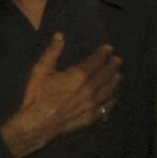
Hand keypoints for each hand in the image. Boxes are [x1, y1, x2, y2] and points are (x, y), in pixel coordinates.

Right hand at [0, 33, 122, 157]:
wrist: (38, 122)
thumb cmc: (37, 95)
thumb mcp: (40, 70)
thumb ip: (52, 52)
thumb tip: (60, 35)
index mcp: (77, 76)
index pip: (95, 62)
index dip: (103, 54)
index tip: (109, 48)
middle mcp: (88, 89)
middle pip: (105, 75)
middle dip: (112, 66)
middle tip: (118, 60)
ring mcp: (91, 104)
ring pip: (108, 91)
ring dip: (115, 82)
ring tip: (119, 76)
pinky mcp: (90, 117)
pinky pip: (105, 108)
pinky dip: (112, 102)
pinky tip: (115, 99)